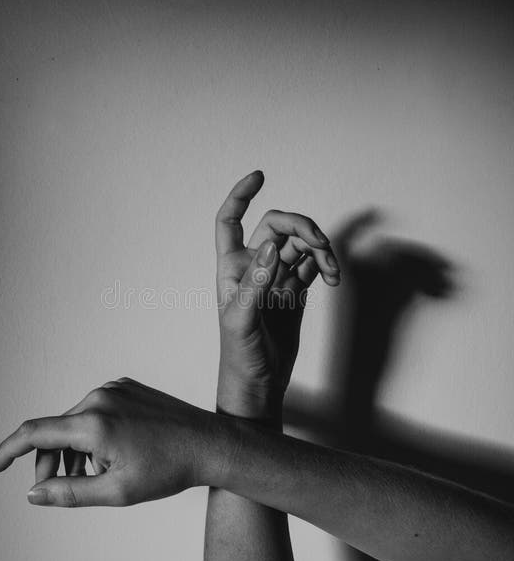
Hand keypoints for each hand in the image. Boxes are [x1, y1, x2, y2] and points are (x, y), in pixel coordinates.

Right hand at [0, 378, 220, 506]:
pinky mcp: (127, 387)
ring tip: (98, 477)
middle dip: (50, 463)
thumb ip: (68, 493)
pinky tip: (115, 456)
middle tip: (59, 490)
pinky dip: (94, 436)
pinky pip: (96, 412)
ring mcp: (115, 389)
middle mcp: (100, 397)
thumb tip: (32, 493)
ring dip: (75, 451)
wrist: (211, 445)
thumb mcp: (116, 492)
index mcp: (94, 423)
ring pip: (76, 423)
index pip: (34, 433)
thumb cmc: (168, 471)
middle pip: (55, 432)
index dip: (6, 452)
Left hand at [215, 171, 339, 414]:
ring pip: (300, 245)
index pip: (229, 221)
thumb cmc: (239, 355)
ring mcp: (276, 277)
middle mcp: (253, 266)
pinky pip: (313, 264)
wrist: (259, 383)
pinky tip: (331, 278)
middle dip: (301, 227)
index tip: (260, 176)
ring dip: (320, 249)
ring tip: (332, 270)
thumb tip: (272, 246)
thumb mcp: (241, 320)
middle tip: (321, 243)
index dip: (240, 196)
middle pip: (277, 227)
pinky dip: (325, 264)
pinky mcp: (296, 290)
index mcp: (231, 268)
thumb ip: (256, 282)